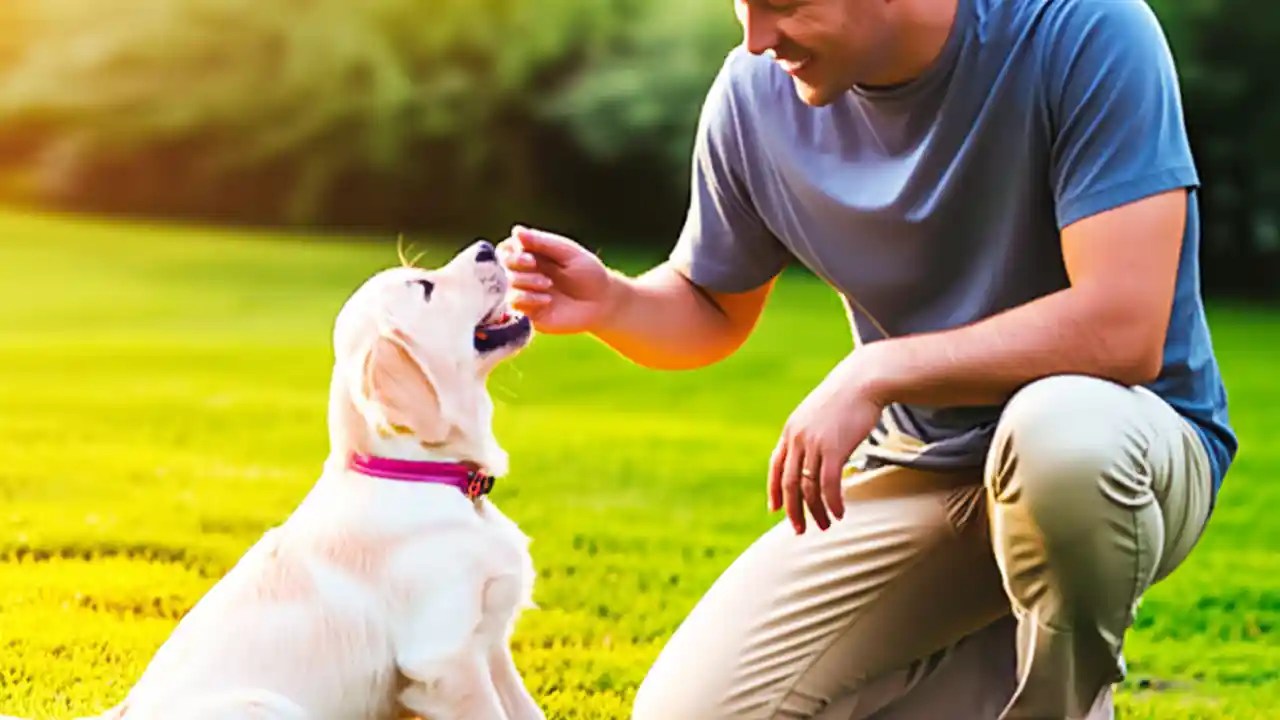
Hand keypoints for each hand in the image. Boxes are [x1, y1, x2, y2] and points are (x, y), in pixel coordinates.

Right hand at [497, 225, 618, 334]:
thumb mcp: (567, 252)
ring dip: (524, 282)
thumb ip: (542, 242)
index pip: (505, 251)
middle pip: (501, 268)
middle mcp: (524, 275)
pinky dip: (527, 300)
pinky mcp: (529, 315)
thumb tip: (515, 231)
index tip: (528, 256)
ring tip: (547, 284)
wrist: (603, 302)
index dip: (510, 253)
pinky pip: (514, 306)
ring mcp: (525, 295)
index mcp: (530, 256)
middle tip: (534, 265)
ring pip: (506, 287)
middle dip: (515, 265)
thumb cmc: (587, 273)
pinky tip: (546, 299)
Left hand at [768, 350, 889, 533]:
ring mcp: (814, 444)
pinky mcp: (834, 449)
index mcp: (791, 431)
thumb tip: (812, 452)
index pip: (776, 466)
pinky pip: (828, 485)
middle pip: (789, 483)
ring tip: (825, 525)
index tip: (775, 509)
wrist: (863, 381)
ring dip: (816, 511)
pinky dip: (832, 503)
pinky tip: (839, 513)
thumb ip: (810, 433)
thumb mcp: (818, 414)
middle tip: (800, 530)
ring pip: (809, 488)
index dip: (774, 490)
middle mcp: (797, 439)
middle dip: (794, 510)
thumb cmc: (846, 398)